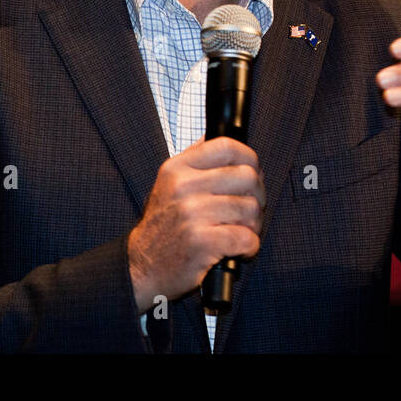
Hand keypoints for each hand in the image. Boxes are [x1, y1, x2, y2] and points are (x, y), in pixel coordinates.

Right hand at [127, 136, 265, 312]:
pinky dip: (250, 246)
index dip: (249, 157)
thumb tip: (218, 134)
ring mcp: (192, 214)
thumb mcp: (169, 183)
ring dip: (255, 225)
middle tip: (251, 209)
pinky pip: (246, 237)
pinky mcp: (202, 243)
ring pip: (251, 209)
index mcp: (177, 168)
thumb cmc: (164, 225)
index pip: (226, 146)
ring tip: (244, 231)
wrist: (142, 267)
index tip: (252, 172)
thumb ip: (194, 159)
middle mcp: (184, 187)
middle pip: (247, 176)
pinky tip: (240, 249)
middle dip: (258, 195)